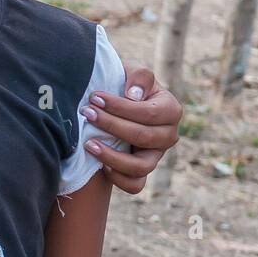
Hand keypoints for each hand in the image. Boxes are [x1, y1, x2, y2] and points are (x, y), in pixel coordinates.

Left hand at [83, 63, 181, 193]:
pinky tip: (100, 165)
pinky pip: (135, 185)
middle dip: (111, 125)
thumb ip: (139, 76)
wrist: (112, 105)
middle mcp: (168, 136)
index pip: (149, 113)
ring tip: (88, 144)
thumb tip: (134, 96)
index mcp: (171, 110)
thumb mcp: (132, 71)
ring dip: (112, 156)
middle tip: (86, 114)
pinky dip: (118, 178)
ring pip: (141, 166)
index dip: (120, 107)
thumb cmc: (123, 86)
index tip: (94, 98)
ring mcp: (155, 156)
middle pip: (143, 137)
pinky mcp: (141, 172)